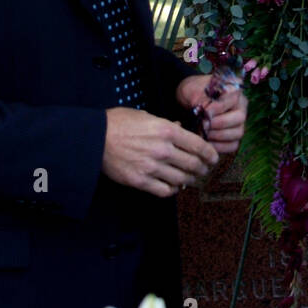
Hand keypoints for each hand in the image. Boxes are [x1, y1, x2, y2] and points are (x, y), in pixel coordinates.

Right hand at [102, 107, 217, 196]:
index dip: (210, 154)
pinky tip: (173, 186)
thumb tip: (181, 129)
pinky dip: (173, 190)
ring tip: (191, 178)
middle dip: (203, 169)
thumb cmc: (119, 123)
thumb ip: (167, 125)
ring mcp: (152, 167)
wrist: (94, 138)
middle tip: (204, 170)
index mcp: (167, 130)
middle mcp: (163, 150)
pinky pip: (165, 190)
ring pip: (182, 179)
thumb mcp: (146, 116)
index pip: (198, 146)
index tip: (213, 158)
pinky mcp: (140, 181)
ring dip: (190, 180)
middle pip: (193, 165)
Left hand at [177, 74, 247, 155]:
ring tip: (204, 133)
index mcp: (233, 90)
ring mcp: (239, 122)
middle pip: (239, 118)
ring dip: (218, 136)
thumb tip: (204, 115)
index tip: (203, 112)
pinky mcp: (234, 136)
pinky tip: (207, 143)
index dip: (217, 108)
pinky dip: (220, 147)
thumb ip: (200, 101)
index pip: (231, 100)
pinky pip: (233, 145)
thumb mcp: (193, 91)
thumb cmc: (193, 93)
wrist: (190, 100)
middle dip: (219, 123)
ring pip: (238, 133)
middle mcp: (241, 106)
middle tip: (203, 125)